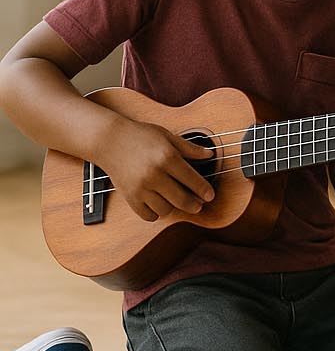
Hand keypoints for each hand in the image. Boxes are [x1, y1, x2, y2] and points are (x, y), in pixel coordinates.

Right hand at [98, 117, 215, 221]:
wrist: (108, 140)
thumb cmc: (140, 136)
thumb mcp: (167, 136)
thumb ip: (189, 148)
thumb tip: (209, 154)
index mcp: (167, 158)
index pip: (193, 180)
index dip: (204, 191)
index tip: (210, 196)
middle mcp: (154, 174)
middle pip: (182, 199)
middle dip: (194, 205)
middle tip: (198, 206)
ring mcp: (141, 187)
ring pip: (166, 209)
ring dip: (174, 208)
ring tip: (176, 201)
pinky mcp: (129, 196)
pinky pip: (147, 215)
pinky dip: (155, 213)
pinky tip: (159, 205)